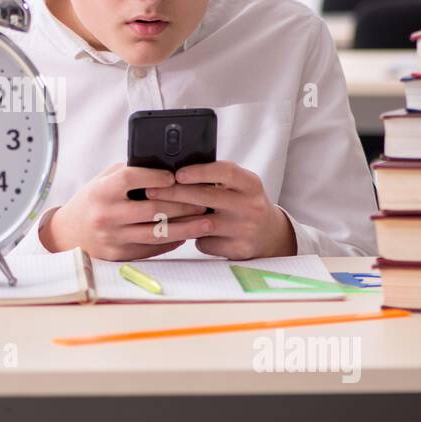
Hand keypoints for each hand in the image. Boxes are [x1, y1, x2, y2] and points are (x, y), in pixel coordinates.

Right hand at [40, 163, 210, 260]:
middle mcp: (106, 215)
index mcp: (101, 191)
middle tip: (205, 200)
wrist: (69, 234)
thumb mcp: (103, 181)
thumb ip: (129, 173)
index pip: (131, 179)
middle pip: (152, 208)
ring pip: (158, 232)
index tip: (174, 176)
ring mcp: (113, 237)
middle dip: (184, 204)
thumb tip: (165, 166)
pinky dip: (172, 241)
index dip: (155, 176)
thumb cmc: (92, 201)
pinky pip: (152, 248)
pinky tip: (188, 234)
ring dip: (186, 227)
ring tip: (207, 222)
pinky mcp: (120, 255)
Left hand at [144, 160, 297, 258]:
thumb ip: (216, 178)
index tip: (177, 173)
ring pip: (202, 223)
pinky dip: (193, 238)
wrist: (270, 234)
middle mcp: (251, 206)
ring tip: (157, 212)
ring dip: (177, 218)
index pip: (225, 172)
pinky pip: (205, 243)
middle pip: (207, 198)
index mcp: (250, 184)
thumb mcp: (240, 186)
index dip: (199, 172)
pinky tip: (187, 233)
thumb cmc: (243, 202)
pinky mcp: (238, 249)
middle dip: (174, 194)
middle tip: (151, 192)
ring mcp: (245, 229)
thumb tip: (173, 172)